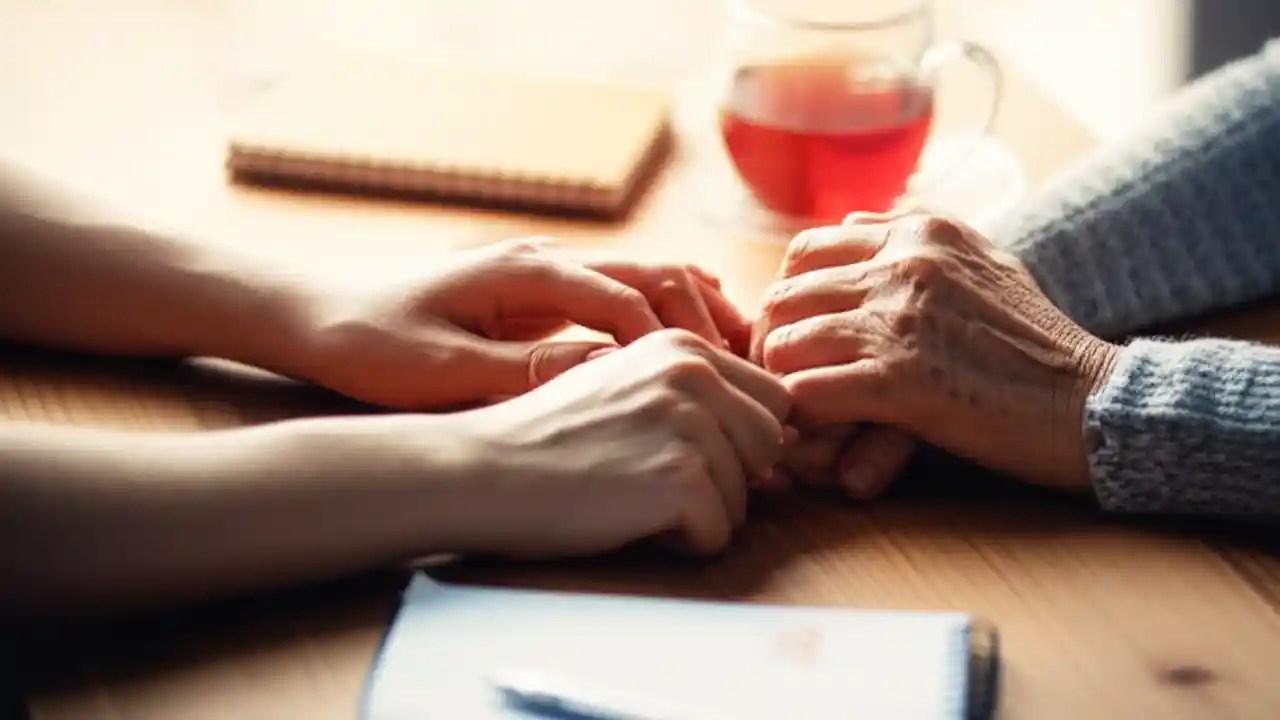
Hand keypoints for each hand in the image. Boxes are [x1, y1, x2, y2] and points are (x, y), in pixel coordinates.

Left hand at [281, 238, 748, 408]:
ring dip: (692, 311)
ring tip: (738, 357)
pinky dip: (660, 313)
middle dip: (706, 318)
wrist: (322, 315)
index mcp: (526, 272)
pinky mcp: (537, 291)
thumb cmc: (373, 345)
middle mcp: (544, 259)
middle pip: (652, 273)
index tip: (714, 386)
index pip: (627, 298)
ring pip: (642, 277)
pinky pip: (617, 294)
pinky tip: (686, 345)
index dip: (677, 340)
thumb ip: (525, 368)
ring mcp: (543, 270)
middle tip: (751, 367)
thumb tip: (607, 370)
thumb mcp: (444, 369)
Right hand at [454, 329, 790, 557]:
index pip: (771, 399)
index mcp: (684, 345)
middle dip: (729, 476)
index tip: (686, 456)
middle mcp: (695, 373)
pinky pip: (717, 535)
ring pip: (747, 496)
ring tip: (630, 494)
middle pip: (771, 445)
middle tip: (655, 480)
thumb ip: (699, 399)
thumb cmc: (549, 438)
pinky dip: (679, 543)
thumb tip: (784, 449)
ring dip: (698, 513)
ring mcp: (692, 423)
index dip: (741, 440)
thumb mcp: (628, 389)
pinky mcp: (682, 477)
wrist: (484, 469)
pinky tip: (627, 518)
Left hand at [756, 213, 1118, 490]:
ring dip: (782, 384)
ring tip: (794, 412)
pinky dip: (799, 418)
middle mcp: (905, 263)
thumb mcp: (985, 264)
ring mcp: (901, 319)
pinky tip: (811, 435)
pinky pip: (807, 393)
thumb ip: (917, 243)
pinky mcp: (901, 380)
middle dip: (772, 342)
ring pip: (786, 343)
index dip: (787, 297)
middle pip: (785, 296)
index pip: (806, 249)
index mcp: (921, 231)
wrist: (1097, 402)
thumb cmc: (1043, 345)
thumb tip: (851, 226)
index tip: (793, 335)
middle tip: (781, 381)